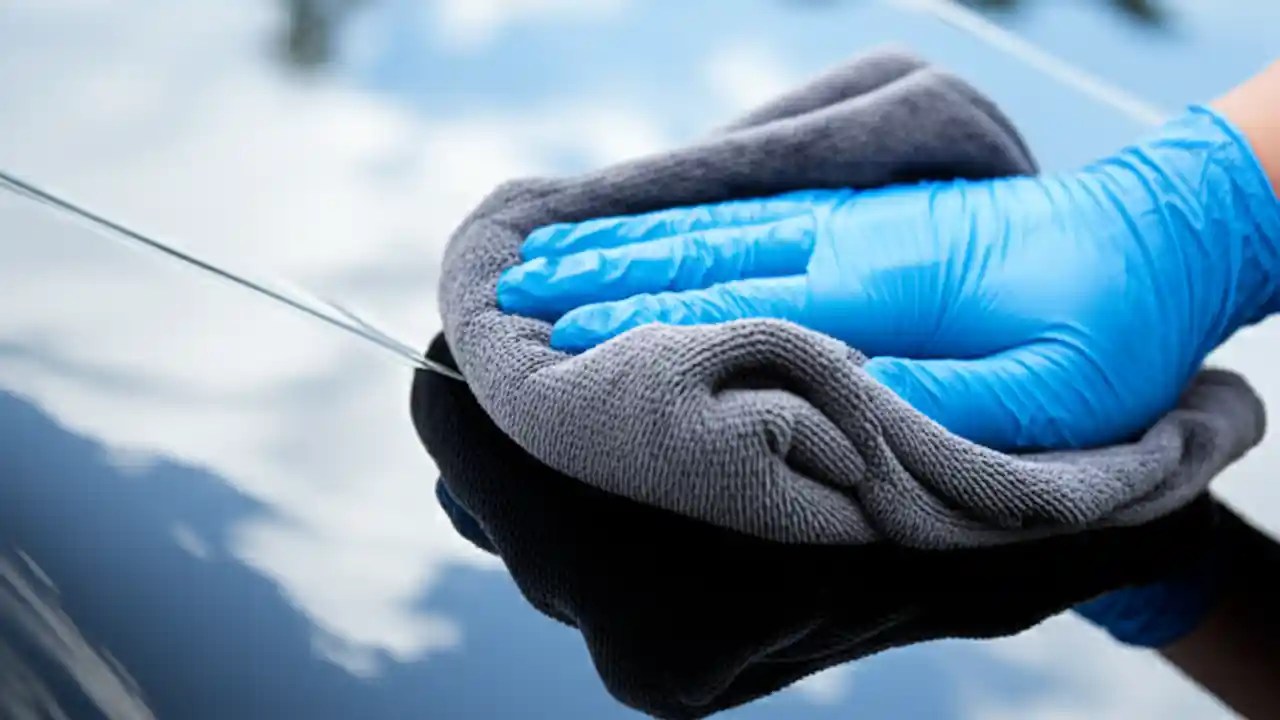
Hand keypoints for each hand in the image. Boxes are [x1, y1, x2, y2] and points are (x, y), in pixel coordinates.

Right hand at [498, 106, 1279, 451]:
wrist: (1159, 241)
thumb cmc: (1108, 332)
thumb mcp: (1044, 392)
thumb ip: (934, 399)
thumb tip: (825, 397)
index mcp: (881, 287)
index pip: (731, 302)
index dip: (638, 319)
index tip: (553, 330)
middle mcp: (849, 242)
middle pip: (703, 252)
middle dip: (604, 272)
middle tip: (514, 287)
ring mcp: (853, 223)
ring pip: (718, 226)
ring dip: (628, 240)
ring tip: (549, 250)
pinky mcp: (864, 221)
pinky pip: (753, 215)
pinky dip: (685, 219)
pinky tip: (644, 227)